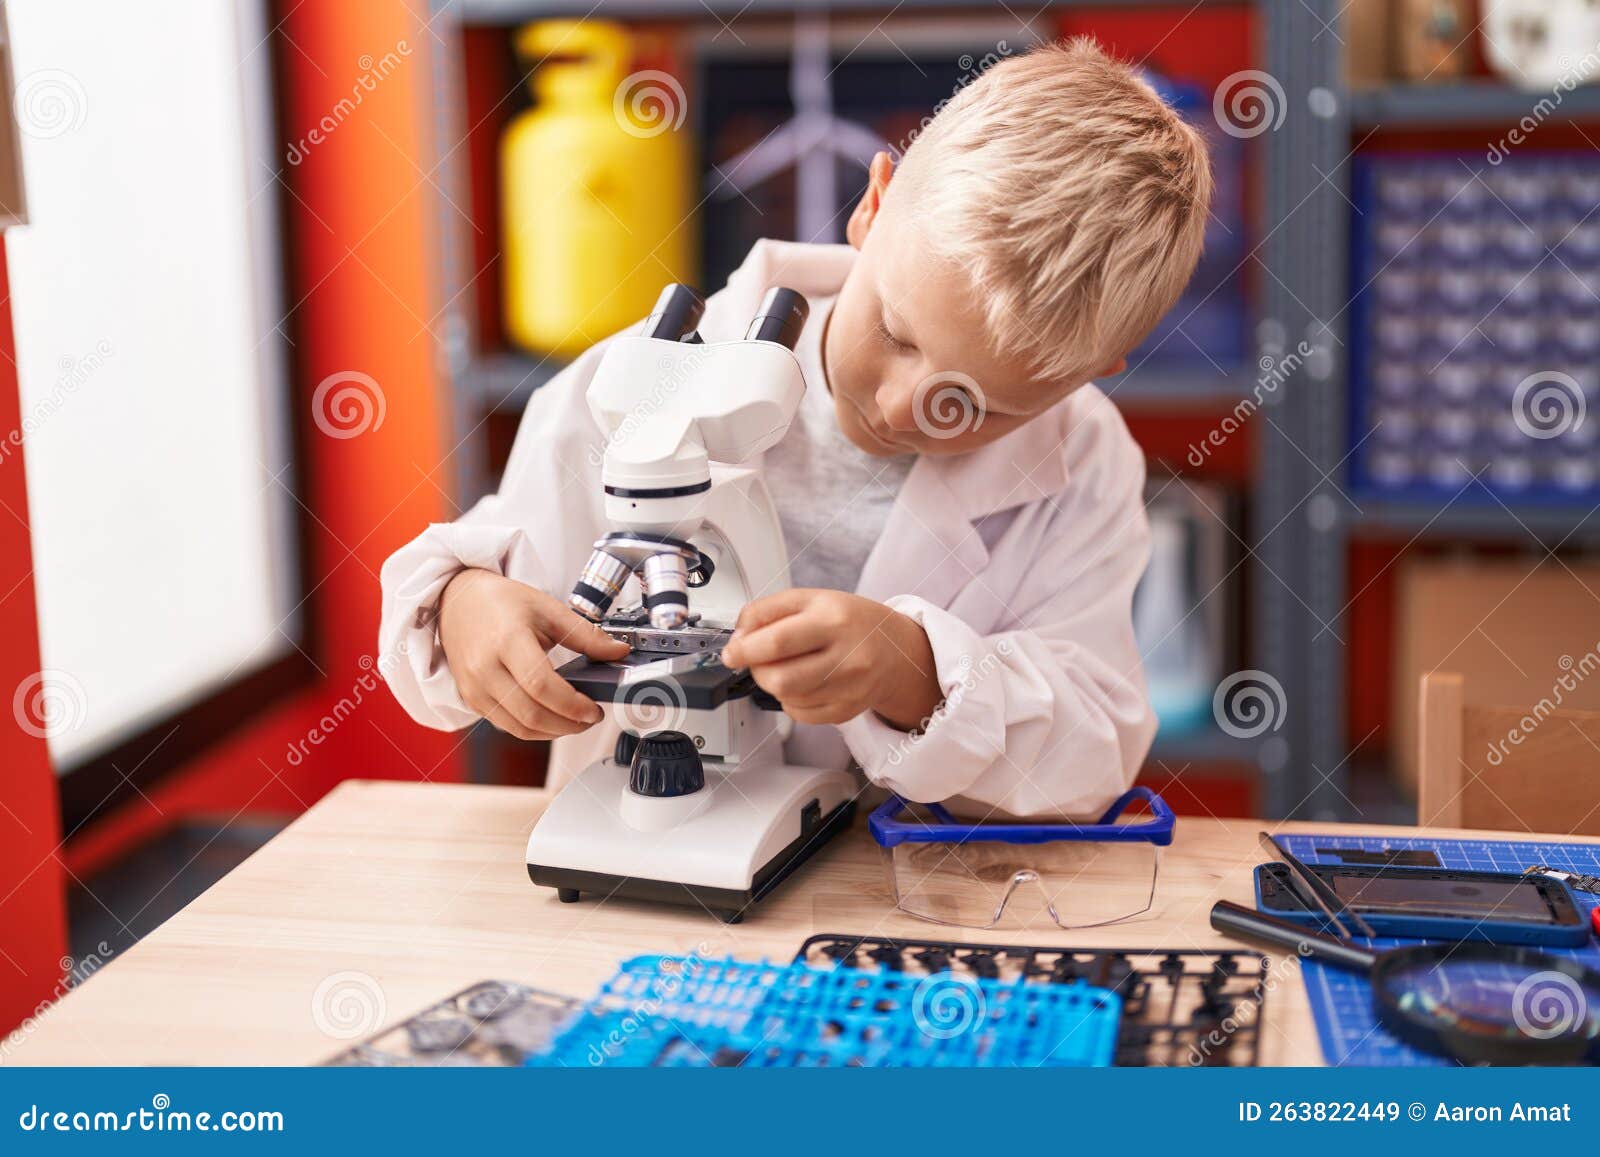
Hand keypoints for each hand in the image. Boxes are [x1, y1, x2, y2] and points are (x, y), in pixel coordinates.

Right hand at [437, 568, 627, 740]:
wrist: (458, 601)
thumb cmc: (502, 602)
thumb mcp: (548, 609)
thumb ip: (586, 634)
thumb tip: (619, 652)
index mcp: (507, 640)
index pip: (541, 686)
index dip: (573, 705)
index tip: (595, 709)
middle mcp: (485, 668)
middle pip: (531, 714)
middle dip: (569, 725)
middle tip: (591, 718)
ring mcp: (474, 688)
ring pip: (519, 728)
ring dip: (554, 732)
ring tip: (575, 720)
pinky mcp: (471, 699)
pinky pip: (506, 725)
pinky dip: (533, 728)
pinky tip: (551, 717)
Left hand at [721, 589, 941, 728]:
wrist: (897, 651)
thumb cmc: (851, 622)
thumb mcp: (813, 599)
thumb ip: (770, 610)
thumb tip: (739, 636)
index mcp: (834, 620)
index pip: (779, 641)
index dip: (746, 649)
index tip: (732, 652)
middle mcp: (846, 656)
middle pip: (781, 679)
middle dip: (757, 670)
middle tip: (757, 659)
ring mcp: (849, 688)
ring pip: (787, 698)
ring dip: (772, 683)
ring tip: (782, 666)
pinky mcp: (846, 711)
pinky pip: (800, 714)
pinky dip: (789, 699)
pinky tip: (801, 682)